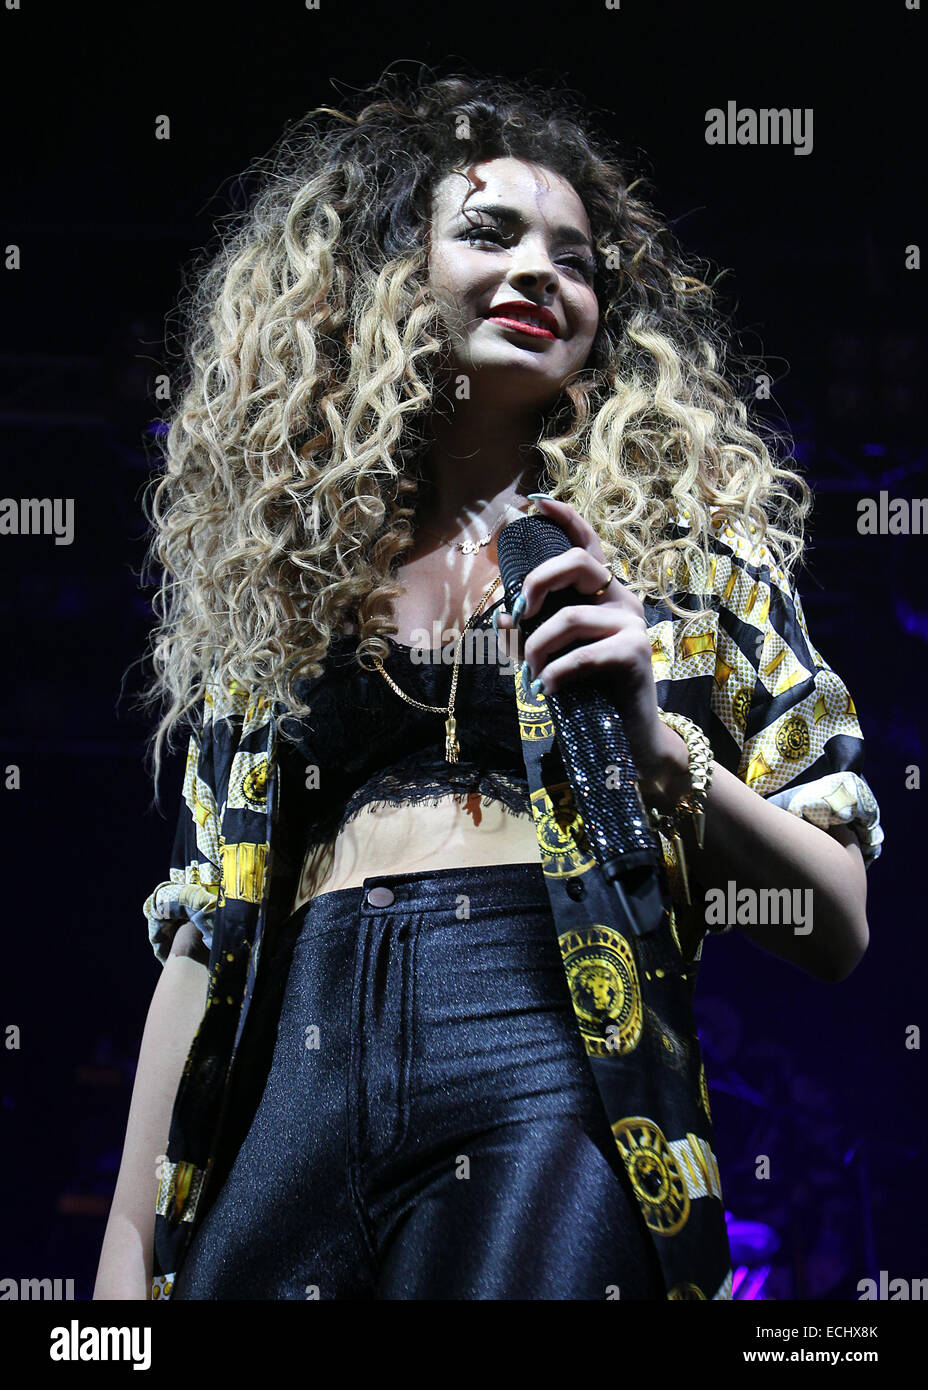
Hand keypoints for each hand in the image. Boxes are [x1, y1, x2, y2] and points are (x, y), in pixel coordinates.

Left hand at [496, 494, 687, 800]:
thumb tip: (503, 619)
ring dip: (538, 649)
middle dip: (538, 583)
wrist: (629, 734)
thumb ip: (535, 632)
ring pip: (570, 618)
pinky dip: (556, 674)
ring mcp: (632, 625)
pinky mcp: (635, 653)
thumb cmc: (589, 689)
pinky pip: (582, 655)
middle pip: (579, 564)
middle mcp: (621, 601)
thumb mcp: (558, 654)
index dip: (566, 520)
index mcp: (603, 594)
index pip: (588, 546)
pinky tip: (548, 691)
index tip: (538, 503)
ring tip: (532, 677)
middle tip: (519, 616)